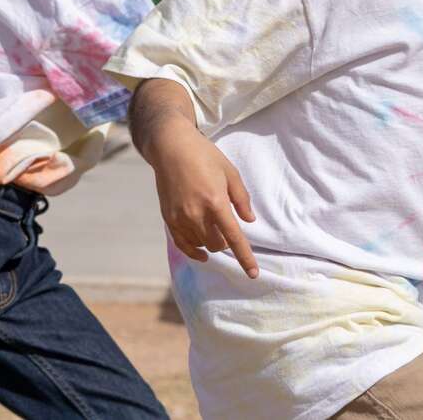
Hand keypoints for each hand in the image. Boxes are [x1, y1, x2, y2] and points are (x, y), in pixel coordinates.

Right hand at [150, 121, 257, 277]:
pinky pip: (183, 244)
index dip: (245, 258)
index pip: (234, 238)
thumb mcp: (230, 172)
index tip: (253, 274)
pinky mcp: (168, 218)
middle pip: (217, 244)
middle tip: (228, 227)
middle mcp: (196, 214)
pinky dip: (194, 251)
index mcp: (215, 202)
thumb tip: (249, 221)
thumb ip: (241, 199)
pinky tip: (202, 253)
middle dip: (226, 242)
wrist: (171, 147)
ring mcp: (180, 217)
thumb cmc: (204, 156)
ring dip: (211, 243)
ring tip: (213, 227)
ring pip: (201, 245)